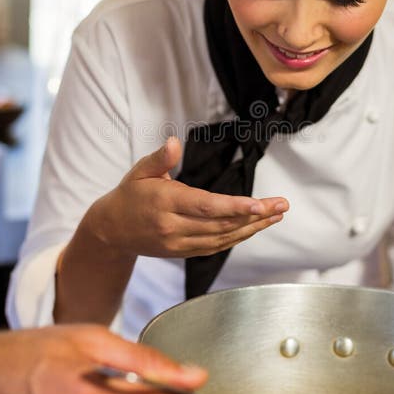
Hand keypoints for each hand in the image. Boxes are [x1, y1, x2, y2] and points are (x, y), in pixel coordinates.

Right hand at [90, 137, 288, 259]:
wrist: (111, 231)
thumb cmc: (129, 195)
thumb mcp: (140, 171)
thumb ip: (160, 158)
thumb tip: (175, 141)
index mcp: (165, 203)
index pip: (205, 206)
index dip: (234, 207)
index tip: (260, 204)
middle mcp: (173, 227)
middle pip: (221, 223)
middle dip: (256, 216)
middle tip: (282, 206)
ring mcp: (179, 243)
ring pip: (223, 237)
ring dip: (253, 228)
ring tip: (276, 215)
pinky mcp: (183, 252)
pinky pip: (216, 246)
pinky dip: (238, 237)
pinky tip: (255, 227)